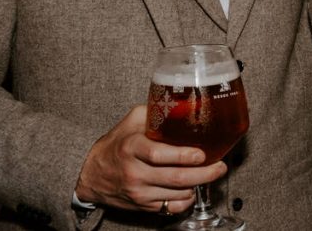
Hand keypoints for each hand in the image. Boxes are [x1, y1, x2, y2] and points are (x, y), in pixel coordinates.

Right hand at [74, 106, 225, 213]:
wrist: (91, 174)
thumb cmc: (116, 144)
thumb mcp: (131, 121)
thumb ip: (155, 111)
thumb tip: (183, 103)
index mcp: (132, 147)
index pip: (159, 154)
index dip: (183, 156)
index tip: (201, 154)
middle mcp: (135, 172)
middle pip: (175, 178)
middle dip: (203, 174)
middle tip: (220, 167)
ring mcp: (138, 192)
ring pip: (176, 194)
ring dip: (198, 185)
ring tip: (212, 174)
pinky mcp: (142, 206)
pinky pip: (170, 208)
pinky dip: (186, 200)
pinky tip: (193, 189)